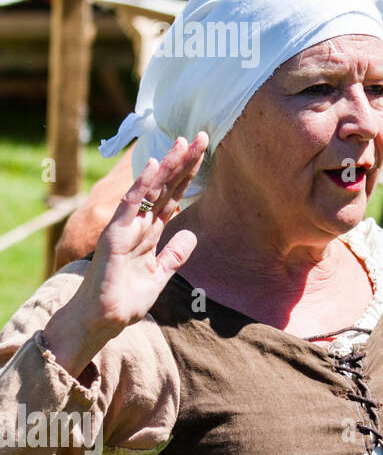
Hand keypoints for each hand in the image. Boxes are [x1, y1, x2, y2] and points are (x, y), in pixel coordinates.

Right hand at [42, 133, 207, 377]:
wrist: (105, 319)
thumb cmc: (126, 298)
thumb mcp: (161, 274)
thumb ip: (175, 254)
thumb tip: (191, 234)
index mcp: (151, 231)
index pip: (174, 196)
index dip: (189, 175)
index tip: (205, 154)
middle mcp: (139, 224)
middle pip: (166, 186)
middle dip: (184, 162)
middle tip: (203, 135)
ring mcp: (126, 226)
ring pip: (150, 188)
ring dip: (167, 164)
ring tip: (183, 141)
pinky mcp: (116, 234)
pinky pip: (131, 204)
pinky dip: (143, 185)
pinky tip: (154, 165)